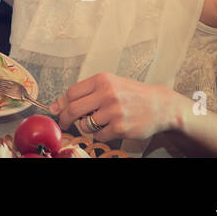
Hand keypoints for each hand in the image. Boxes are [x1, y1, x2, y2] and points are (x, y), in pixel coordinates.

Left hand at [49, 72, 185, 142]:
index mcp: (102, 80)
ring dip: (87, 127)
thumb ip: (85, 93)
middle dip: (65, 119)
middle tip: (65, 123)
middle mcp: (107, 94)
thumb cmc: (132, 94)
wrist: (160, 106)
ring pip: (85, 125)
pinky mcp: (120, 128)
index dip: (62, 104)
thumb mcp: (109, 85)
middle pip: (73, 109)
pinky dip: (101, 134)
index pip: (71, 93)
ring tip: (99, 121)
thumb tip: (56, 106)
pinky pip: (99, 135)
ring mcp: (114, 112)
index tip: (59, 110)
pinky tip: (111, 127)